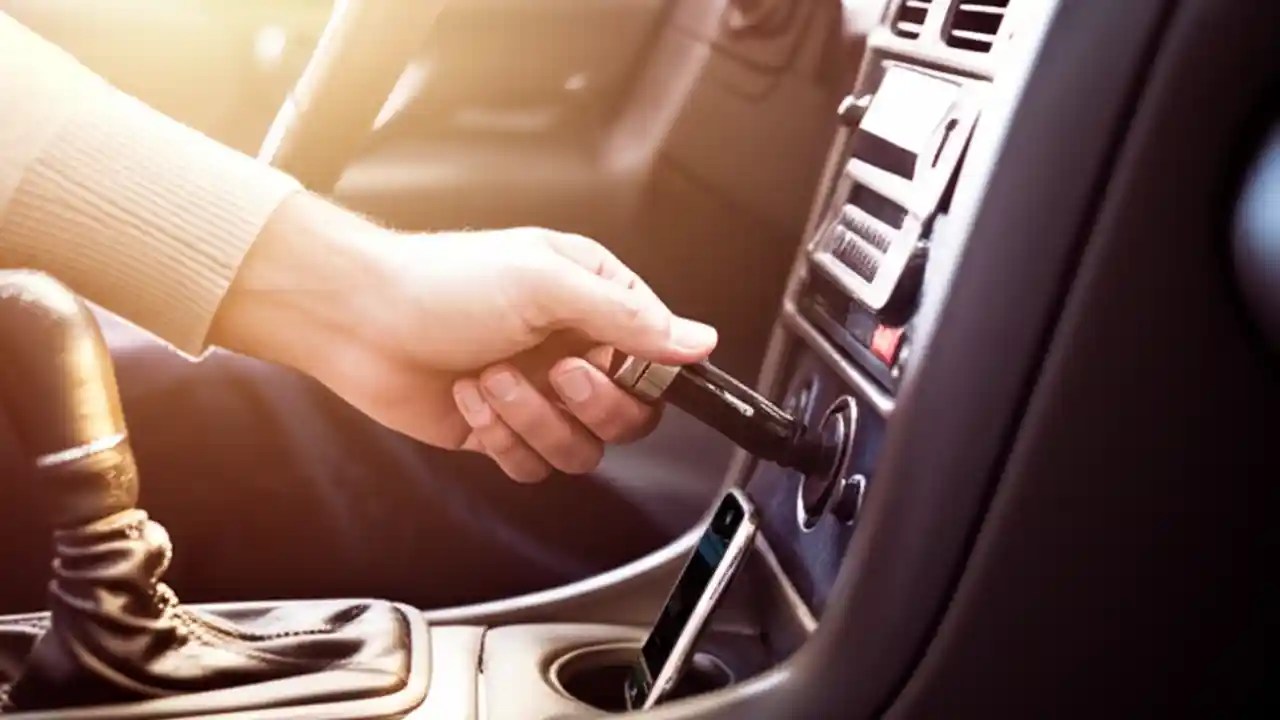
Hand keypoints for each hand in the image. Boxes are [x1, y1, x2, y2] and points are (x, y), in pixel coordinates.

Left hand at [211, 193, 716, 480]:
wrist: (359, 319)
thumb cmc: (441, 283)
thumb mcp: (546, 285)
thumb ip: (629, 320)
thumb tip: (698, 341)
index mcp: (594, 302)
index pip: (657, 356)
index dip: (642, 375)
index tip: (607, 365)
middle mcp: (573, 350)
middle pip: (629, 416)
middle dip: (587, 404)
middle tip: (554, 372)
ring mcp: (539, 396)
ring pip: (582, 448)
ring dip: (534, 420)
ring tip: (492, 377)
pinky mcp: (504, 432)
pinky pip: (534, 465)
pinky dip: (503, 438)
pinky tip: (471, 397)